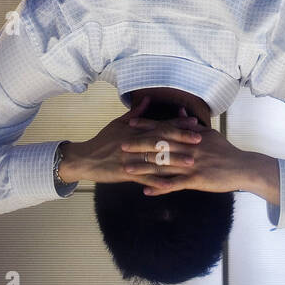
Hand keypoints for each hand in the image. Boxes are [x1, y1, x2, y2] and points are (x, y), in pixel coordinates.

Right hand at [61, 98, 202, 184]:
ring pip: (156, 159)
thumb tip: (148, 99)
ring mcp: (131, 158)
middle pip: (161, 140)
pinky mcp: (125, 173)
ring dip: (174, 161)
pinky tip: (169, 185)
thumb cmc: (102, 140)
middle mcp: (135, 142)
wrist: (85, 158)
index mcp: (135, 130)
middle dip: (181, 140)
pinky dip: (156, 182)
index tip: (194, 122)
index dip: (177, 124)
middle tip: (200, 140)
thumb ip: (135, 114)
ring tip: (191, 163)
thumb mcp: (118, 124)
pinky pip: (143, 178)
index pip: (160, 125)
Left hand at [119, 120, 257, 195]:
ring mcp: (191, 164)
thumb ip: (191, 125)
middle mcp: (188, 148)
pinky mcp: (196, 179)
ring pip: (163, 165)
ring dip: (143, 168)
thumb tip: (180, 112)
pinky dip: (160, 187)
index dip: (146, 126)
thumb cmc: (225, 151)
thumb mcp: (209, 134)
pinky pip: (175, 184)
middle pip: (159, 145)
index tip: (130, 123)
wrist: (242, 167)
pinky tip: (146, 191)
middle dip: (139, 145)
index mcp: (190, 136)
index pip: (164, 128)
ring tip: (126, 169)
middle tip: (120, 145)